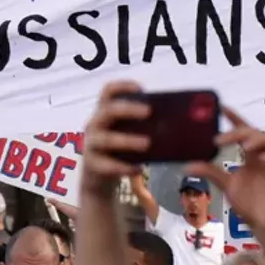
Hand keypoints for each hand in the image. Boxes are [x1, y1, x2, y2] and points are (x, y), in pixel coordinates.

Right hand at [79, 81, 150, 195]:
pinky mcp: (92, 165)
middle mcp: (95, 124)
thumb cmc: (117, 150)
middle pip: (108, 110)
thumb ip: (141, 125)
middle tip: (149, 112)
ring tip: (147, 144)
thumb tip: (174, 121)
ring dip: (128, 140)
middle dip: (128, 109)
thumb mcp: (126, 133)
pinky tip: (138, 169)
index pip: (108, 91)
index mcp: (104, 112)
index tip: (141, 89)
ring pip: (107, 139)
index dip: (123, 86)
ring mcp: (91, 144)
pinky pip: (107, 165)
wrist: (96, 177)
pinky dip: (123, 167)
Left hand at [188, 108, 264, 251]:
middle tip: (221, 140)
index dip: (234, 118)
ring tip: (246, 146)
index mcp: (250, 155)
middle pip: (257, 132)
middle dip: (241, 131)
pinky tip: (263, 159)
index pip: (243, 131)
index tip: (221, 107)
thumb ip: (211, 173)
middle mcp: (264, 155)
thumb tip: (187, 166)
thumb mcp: (227, 186)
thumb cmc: (249, 205)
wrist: (264, 226)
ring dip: (261, 139)